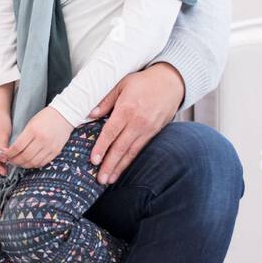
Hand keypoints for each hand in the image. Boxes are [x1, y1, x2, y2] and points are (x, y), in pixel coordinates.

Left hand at [3, 107, 73, 169]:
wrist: (64, 115)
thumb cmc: (46, 117)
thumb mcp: (31, 123)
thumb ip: (23, 136)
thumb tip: (12, 149)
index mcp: (33, 131)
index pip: (17, 147)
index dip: (9, 154)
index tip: (5, 155)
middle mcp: (42, 140)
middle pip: (25, 157)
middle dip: (15, 161)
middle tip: (10, 160)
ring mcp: (50, 147)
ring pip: (33, 162)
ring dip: (24, 165)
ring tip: (19, 163)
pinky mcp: (56, 151)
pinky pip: (43, 163)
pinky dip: (34, 165)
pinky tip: (29, 162)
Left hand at [86, 61, 184, 184]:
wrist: (171, 82)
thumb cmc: (143, 81)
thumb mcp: (121, 84)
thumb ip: (105, 100)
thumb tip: (90, 114)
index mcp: (126, 109)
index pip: (111, 132)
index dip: (101, 147)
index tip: (93, 161)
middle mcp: (137, 122)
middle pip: (120, 147)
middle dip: (109, 165)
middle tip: (100, 180)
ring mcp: (147, 129)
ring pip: (131, 152)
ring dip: (119, 167)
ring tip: (109, 180)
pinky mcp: (154, 133)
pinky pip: (140, 150)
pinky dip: (130, 161)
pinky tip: (122, 169)